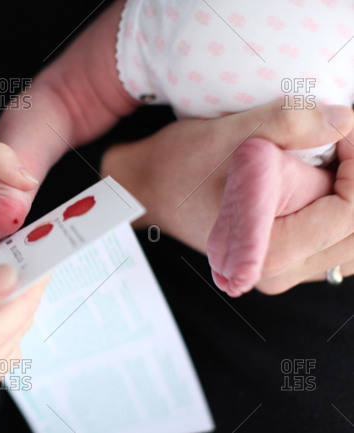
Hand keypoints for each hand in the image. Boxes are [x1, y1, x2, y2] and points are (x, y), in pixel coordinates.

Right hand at [101, 101, 353, 293]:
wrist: (146, 188)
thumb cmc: (178, 165)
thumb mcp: (228, 135)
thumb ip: (288, 124)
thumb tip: (346, 120)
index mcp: (270, 250)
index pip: (351, 213)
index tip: (344, 128)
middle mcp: (281, 272)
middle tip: (343, 137)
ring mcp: (285, 271)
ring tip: (340, 156)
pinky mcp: (285, 260)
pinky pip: (340, 244)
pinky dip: (346, 209)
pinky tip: (334, 178)